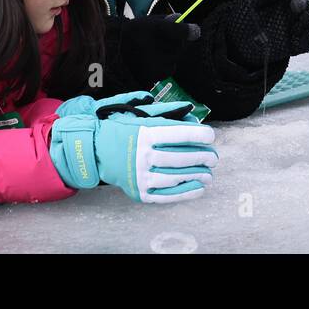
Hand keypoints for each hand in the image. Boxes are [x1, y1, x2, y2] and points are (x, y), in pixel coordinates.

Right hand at [49, 91, 217, 202]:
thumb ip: (166, 113)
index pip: (180, 134)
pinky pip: (168, 195)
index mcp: (144, 133)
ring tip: (208, 173)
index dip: (200, 136)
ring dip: (198, 175)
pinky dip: (186, 192)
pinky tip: (199, 187)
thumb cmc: (121, 130)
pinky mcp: (139, 192)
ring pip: (177, 177)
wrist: (95, 151)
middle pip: (182, 157)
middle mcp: (142, 155)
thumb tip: (191, 113)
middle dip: (203, 157)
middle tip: (213, 157)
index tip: (210, 136)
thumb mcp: (140, 115)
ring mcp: (140, 176)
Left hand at [215, 0, 308, 65]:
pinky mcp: (295, 46)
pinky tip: (299, 35)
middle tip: (295, 4)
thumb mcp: (250, 4)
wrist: (237, 43)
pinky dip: (308, 39)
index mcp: (283, 1)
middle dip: (304, 4)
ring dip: (308, 20)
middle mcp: (291, 14)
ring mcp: (294, 30)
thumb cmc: (244, 19)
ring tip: (300, 19)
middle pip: (306, 7)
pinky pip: (308, 43)